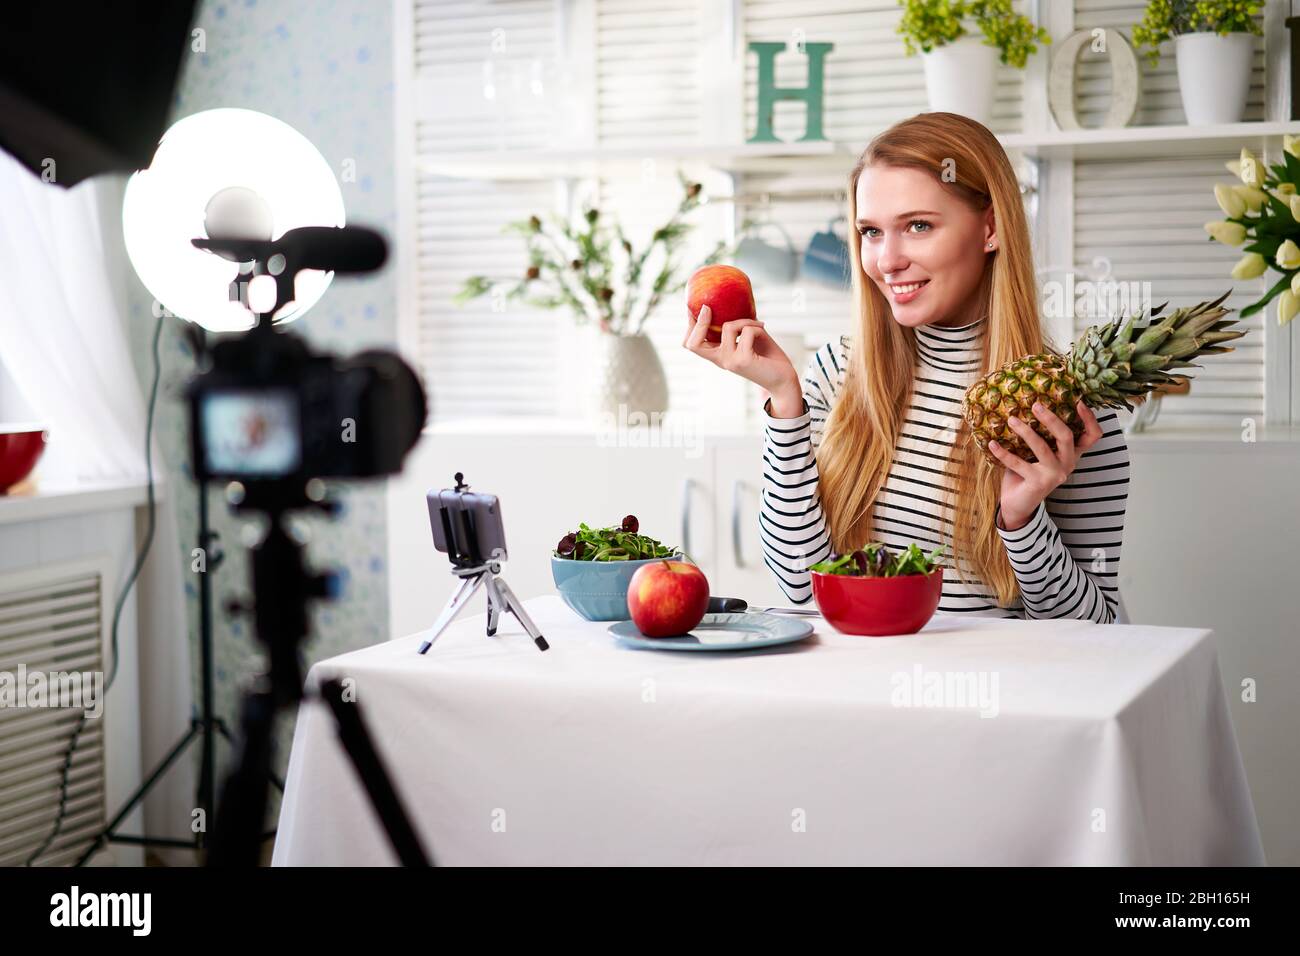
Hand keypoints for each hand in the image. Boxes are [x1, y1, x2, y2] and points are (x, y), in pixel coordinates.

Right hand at [682, 304, 798, 395]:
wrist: (784, 379)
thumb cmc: (768, 357)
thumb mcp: (749, 338)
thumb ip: (739, 326)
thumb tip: (732, 302)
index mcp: (718, 355)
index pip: (691, 344)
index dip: (690, 325)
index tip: (696, 307)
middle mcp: (720, 360)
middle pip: (693, 343)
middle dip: (698, 322)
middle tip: (707, 307)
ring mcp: (730, 361)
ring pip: (728, 327)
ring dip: (745, 320)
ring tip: (758, 324)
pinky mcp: (743, 360)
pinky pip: (747, 331)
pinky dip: (757, 327)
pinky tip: (764, 333)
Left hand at [988, 400, 1102, 530]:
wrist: (1019, 504)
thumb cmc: (1028, 472)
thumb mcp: (1038, 453)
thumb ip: (1041, 436)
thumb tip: (1024, 407)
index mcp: (1071, 454)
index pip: (1092, 436)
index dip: (1090, 419)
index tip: (1078, 402)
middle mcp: (1067, 464)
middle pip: (1066, 436)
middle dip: (1051, 419)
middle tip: (1035, 405)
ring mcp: (1054, 474)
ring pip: (1042, 447)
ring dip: (1025, 431)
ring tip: (1011, 420)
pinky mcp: (1038, 483)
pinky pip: (1018, 463)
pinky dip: (1003, 452)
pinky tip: (992, 443)